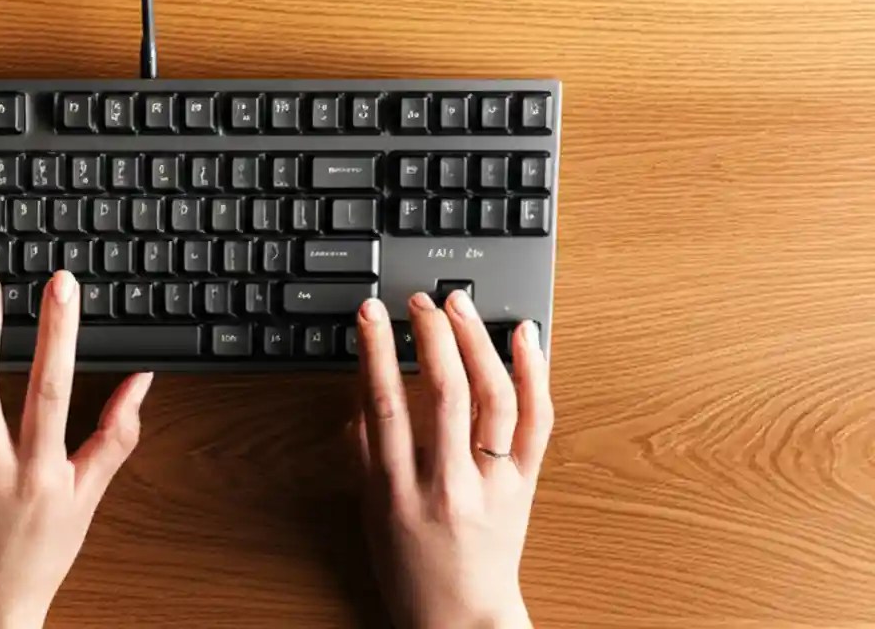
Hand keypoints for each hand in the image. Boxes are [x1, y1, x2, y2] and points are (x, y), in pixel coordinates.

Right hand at [354, 290, 552, 628]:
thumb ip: (364, 454)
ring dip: (477, 341)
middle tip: (420, 301)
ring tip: (462, 305)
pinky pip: (537, 420)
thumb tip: (361, 396)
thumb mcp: (370, 513)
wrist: (461, 618)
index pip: (386, 406)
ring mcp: (494, 483)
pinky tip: (523, 336)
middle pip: (446, 393)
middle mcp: (451, 485)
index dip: (376, 351)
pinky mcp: (527, 482)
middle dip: (431, 335)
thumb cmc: (411, 569)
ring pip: (494, 398)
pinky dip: (534, 372)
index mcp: (400, 493)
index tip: (372, 314)